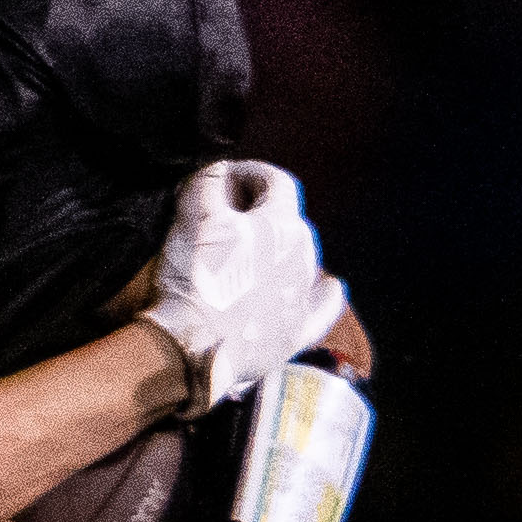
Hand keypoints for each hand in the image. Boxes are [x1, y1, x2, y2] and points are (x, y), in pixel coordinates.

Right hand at [143, 160, 349, 407]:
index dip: (250, 173)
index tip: (225, 178)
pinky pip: (321, 308)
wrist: (191, 350)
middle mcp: (304, 256)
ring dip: (278, 251)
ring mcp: (303, 297)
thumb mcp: (192, 218)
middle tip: (225, 216)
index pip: (276, 181)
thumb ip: (208, 183)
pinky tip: (330, 288)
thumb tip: (219, 171)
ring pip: (302, 260)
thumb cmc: (193, 282)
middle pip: (289, 220)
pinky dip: (323, 295)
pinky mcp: (296, 333)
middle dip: (260, 213)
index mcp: (282, 223)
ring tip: (250, 255)